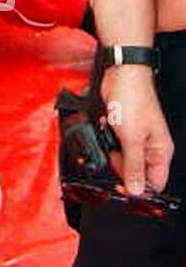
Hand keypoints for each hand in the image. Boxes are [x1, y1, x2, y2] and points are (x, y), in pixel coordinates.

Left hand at [101, 65, 173, 194]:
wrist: (120, 75)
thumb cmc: (133, 99)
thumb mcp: (132, 138)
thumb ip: (133, 166)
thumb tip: (136, 191)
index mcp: (160, 152)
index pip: (154, 183)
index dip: (139, 189)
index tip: (123, 188)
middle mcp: (150, 147)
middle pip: (136, 172)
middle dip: (121, 166)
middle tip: (113, 154)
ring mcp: (136, 138)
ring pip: (123, 159)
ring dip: (112, 151)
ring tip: (110, 136)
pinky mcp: (123, 129)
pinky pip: (114, 144)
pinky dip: (107, 138)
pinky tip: (106, 128)